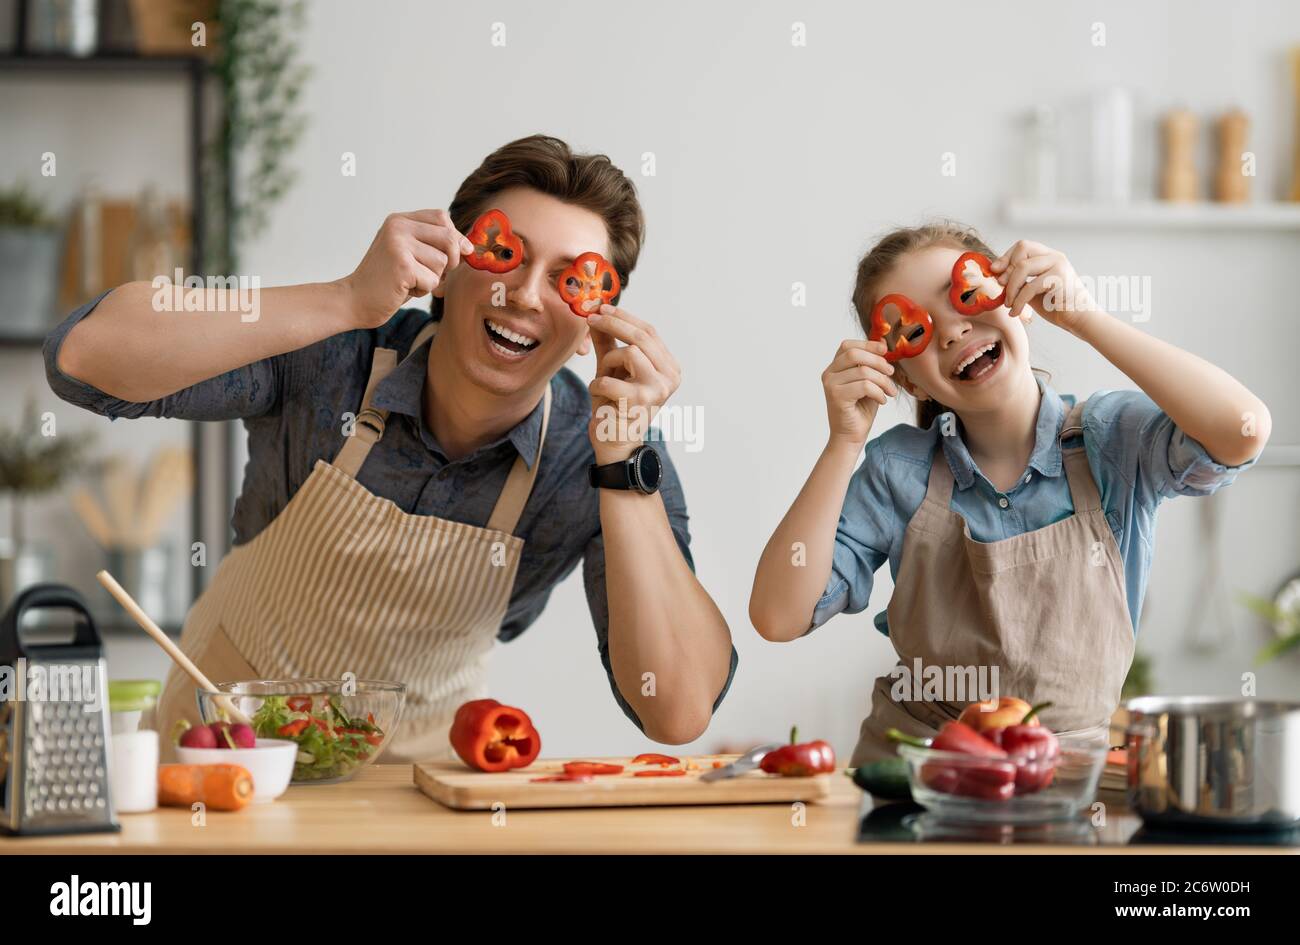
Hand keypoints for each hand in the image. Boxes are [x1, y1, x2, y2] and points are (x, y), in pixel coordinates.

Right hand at [338, 210, 474, 327]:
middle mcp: (398, 226)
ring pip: (442, 262)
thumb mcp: (409, 254)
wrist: (354, 299)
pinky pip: (433, 280)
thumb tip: (469, 246)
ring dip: (432, 279)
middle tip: (435, 274)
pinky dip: (423, 290)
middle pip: (449, 237)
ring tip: (409, 281)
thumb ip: (432, 245)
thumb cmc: (386, 280)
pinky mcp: (402, 265)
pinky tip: (403, 289)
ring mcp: (399, 244)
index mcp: (400, 220)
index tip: (460, 254)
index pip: (441, 217)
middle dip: (451, 261)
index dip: (456, 236)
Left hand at [585, 304, 680, 464]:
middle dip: (612, 323)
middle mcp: (670, 378)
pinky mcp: (639, 403)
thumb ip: (608, 343)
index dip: (623, 317)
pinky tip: (600, 398)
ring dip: (607, 363)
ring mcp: (657, 390)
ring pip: (629, 353)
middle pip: (642, 336)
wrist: (615, 445)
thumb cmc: (615, 407)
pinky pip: (609, 379)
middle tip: (590, 319)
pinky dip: (597, 386)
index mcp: (669, 368)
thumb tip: (596, 313)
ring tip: (604, 379)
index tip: (600, 308)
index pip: (649, 331)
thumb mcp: (612, 370)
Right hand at [822, 339, 896, 449]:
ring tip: (889, 392)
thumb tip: (882, 342)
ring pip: (863, 372)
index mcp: (835, 367)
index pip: (848, 346)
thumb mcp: (870, 381)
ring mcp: (830, 385)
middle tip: (891, 373)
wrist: (851, 436)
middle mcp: (829, 374)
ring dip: (883, 381)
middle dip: (878, 362)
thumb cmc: (860, 409)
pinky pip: (864, 386)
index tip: (885, 351)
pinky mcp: (836, 397)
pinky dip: (879, 393)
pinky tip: (882, 400)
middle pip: (854, 354)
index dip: (868, 345)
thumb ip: (872, 363)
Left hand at [989, 239, 1100, 334]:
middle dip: (1007, 270)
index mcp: (1049, 256)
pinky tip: (1015, 312)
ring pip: (1023, 266)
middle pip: (1022, 248)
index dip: (1006, 257)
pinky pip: (1030, 286)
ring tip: (1009, 304)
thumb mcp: (1032, 290)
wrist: (1080, 320)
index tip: (994, 271)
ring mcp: (1059, 265)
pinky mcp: (1060, 278)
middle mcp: (1055, 256)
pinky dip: (1018, 302)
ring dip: (1011, 288)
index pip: (1023, 246)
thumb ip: (1019, 281)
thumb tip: (996, 274)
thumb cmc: (1056, 306)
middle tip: (1002, 290)